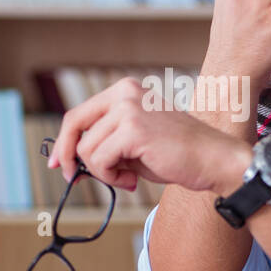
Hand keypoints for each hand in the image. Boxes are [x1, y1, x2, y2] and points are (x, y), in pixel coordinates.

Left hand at [47, 77, 251, 195]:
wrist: (213, 160)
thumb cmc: (179, 154)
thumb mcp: (134, 143)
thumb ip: (106, 143)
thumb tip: (72, 160)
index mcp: (126, 90)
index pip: (80, 112)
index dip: (65, 139)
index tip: (58, 161)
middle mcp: (125, 92)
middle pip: (74, 123)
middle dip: (67, 154)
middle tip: (71, 176)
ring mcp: (128, 108)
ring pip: (87, 148)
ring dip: (102, 172)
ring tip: (128, 178)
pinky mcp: (132, 129)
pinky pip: (100, 160)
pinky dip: (111, 177)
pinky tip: (132, 180)